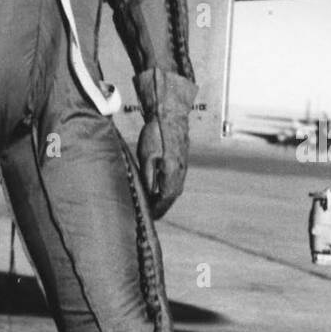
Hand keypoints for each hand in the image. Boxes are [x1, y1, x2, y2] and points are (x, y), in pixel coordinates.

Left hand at [132, 67, 196, 219]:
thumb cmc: (156, 134)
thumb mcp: (146, 157)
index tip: (149, 216)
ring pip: (174, 188)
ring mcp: (183, 167)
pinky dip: (168, 186)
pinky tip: (159, 185)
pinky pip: (175, 179)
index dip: (156, 210)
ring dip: (164, 196)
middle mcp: (181, 174)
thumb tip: (149, 196)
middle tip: (149, 212)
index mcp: (172, 175)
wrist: (169, 115)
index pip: (164, 200)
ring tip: (153, 202)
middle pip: (171, 197)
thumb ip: (148, 178)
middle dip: (160, 206)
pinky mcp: (182, 160)